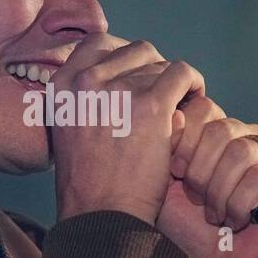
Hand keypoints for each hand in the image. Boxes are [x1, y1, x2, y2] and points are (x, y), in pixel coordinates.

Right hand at [50, 34, 204, 223]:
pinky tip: (196, 99)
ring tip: (178, 104)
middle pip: (133, 51)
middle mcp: (85, 80)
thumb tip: (123, 75)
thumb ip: (87, 98)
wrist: (101, 214)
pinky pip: (182, 74)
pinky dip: (194, 84)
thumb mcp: (70, 128)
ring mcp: (118, 90)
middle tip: (162, 94)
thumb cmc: (89, 182)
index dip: (124, 56)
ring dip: (172, 83)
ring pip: (159, 64)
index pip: (97, 43)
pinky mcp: (151, 104)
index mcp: (61, 85)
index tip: (137, 74)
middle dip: (151, 70)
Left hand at [156, 96, 257, 257]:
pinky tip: (236, 220)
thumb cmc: (184, 224)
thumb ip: (165, 143)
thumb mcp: (163, 181)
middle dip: (201, 171)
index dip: (185, 141)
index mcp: (214, 129)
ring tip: (214, 215)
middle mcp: (245, 135)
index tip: (174, 172)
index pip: (203, 108)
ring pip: (242, 152)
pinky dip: (242, 202)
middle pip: (221, 129)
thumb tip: (174, 113)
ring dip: (220, 192)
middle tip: (196, 198)